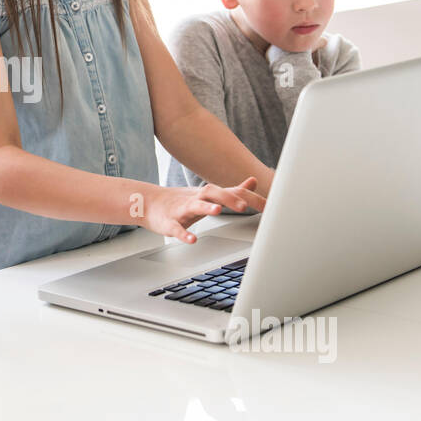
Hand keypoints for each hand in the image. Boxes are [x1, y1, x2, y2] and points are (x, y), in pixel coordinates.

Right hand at [141, 178, 265, 242]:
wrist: (149, 202)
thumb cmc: (182, 201)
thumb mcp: (210, 195)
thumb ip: (233, 190)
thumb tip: (252, 181)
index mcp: (210, 195)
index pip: (234, 192)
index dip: (252, 198)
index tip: (271, 207)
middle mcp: (197, 198)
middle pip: (214, 192)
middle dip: (229, 199)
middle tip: (245, 207)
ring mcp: (182, 210)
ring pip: (195, 205)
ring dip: (206, 208)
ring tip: (217, 212)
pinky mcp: (169, 222)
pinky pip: (176, 228)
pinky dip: (184, 234)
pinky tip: (192, 239)